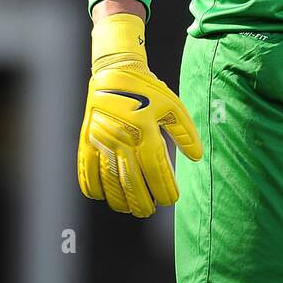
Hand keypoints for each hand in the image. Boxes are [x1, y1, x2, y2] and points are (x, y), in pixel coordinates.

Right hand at [77, 12, 202, 217]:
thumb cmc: (149, 90)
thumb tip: (196, 157)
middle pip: (131, 181)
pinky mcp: (86, 140)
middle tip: (150, 211)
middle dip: (142, 201)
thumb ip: (186, 134)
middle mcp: (121, 139)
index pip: (156, 169)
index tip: (171, 200)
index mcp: (145, 130)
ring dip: (119, 200)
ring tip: (130, 210)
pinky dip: (92, 187)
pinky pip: (86, 170)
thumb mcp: (174, 107)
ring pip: (108, 181)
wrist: (115, 72)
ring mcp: (101, 141)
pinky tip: (103, 197)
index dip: (164, 188)